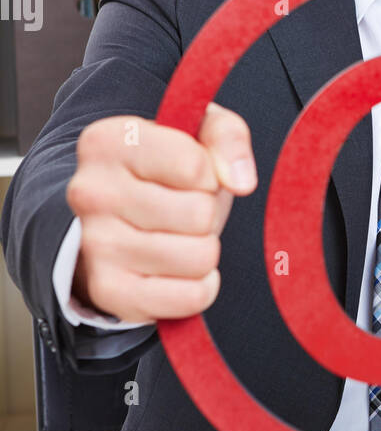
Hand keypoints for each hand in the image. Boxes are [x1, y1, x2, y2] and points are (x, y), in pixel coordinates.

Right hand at [66, 103, 257, 321]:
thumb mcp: (199, 133)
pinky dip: (200, 287)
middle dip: (207, 214)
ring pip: (199, 256)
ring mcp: (96, 244)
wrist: (120, 221)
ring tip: (180, 237)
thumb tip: (240, 181)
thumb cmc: (167, 172)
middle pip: (200, 213)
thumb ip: (228, 137)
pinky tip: (181, 271)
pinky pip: (190, 297)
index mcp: (108, 142)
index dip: (209, 174)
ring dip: (204, 249)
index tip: (191, 175)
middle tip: (184, 211)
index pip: (195, 166)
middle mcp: (91, 191)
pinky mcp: (109, 291)